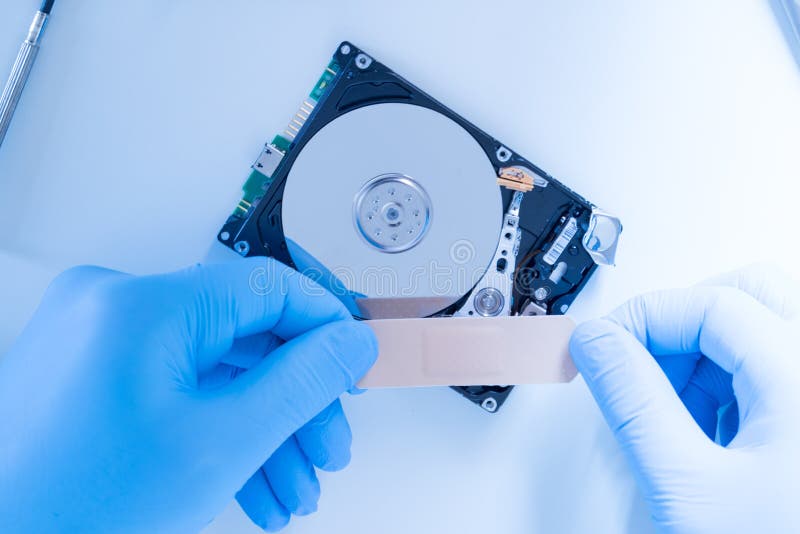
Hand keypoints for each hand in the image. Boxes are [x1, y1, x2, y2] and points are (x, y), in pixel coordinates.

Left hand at [0, 258, 376, 531]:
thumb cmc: (69, 512)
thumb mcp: (219, 445)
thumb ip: (300, 384)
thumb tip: (349, 344)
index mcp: (141, 306)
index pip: (267, 287)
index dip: (326, 326)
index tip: (357, 363)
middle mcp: (114, 308)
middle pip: (244, 338)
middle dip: (295, 403)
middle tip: (327, 447)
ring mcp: (99, 343)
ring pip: (215, 373)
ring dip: (262, 430)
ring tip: (292, 486)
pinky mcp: (93, 376)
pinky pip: (178, 391)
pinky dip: (218, 433)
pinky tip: (250, 482)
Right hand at [570, 265, 799, 532]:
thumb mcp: (689, 491)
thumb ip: (633, 403)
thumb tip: (598, 346)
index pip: (713, 304)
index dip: (645, 317)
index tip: (601, 347)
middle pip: (750, 298)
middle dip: (678, 323)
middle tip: (634, 361)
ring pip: (760, 332)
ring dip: (698, 356)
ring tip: (664, 408)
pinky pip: (769, 374)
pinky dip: (723, 387)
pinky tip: (701, 431)